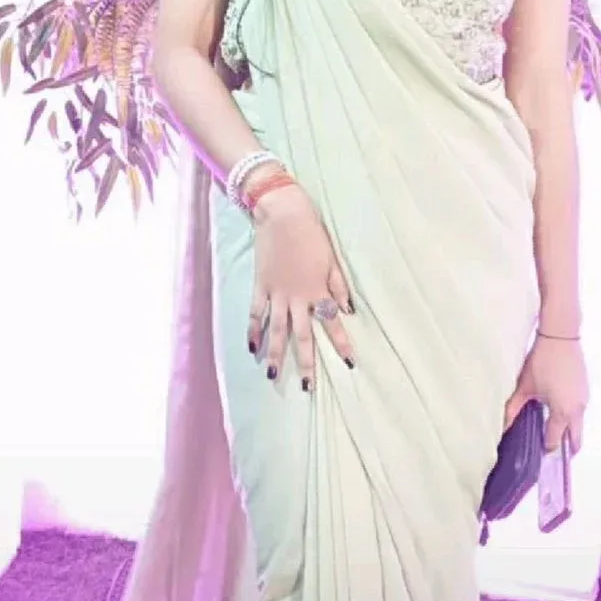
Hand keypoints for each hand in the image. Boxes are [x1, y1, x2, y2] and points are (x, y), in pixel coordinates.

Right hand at [247, 181, 353, 391]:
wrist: (282, 213)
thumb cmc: (312, 233)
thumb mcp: (331, 259)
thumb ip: (339, 286)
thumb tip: (348, 311)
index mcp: (317, 290)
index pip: (332, 323)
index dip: (342, 343)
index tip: (349, 363)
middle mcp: (297, 297)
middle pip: (302, 335)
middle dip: (306, 362)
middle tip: (308, 387)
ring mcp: (276, 294)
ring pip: (276, 330)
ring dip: (275, 354)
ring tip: (273, 376)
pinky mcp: (260, 286)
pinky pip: (255, 313)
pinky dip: (253, 330)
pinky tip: (251, 348)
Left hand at [504, 335, 588, 452]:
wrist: (560, 336)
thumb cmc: (542, 361)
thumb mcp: (524, 387)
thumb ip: (512, 409)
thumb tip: (501, 426)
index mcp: (563, 413)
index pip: (555, 441)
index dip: (545, 448)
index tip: (536, 452)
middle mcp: (578, 410)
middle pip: (575, 439)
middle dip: (563, 447)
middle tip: (546, 446)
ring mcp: (584, 399)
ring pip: (577, 424)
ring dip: (566, 429)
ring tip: (547, 425)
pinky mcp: (585, 388)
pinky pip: (579, 410)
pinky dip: (570, 415)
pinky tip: (554, 407)